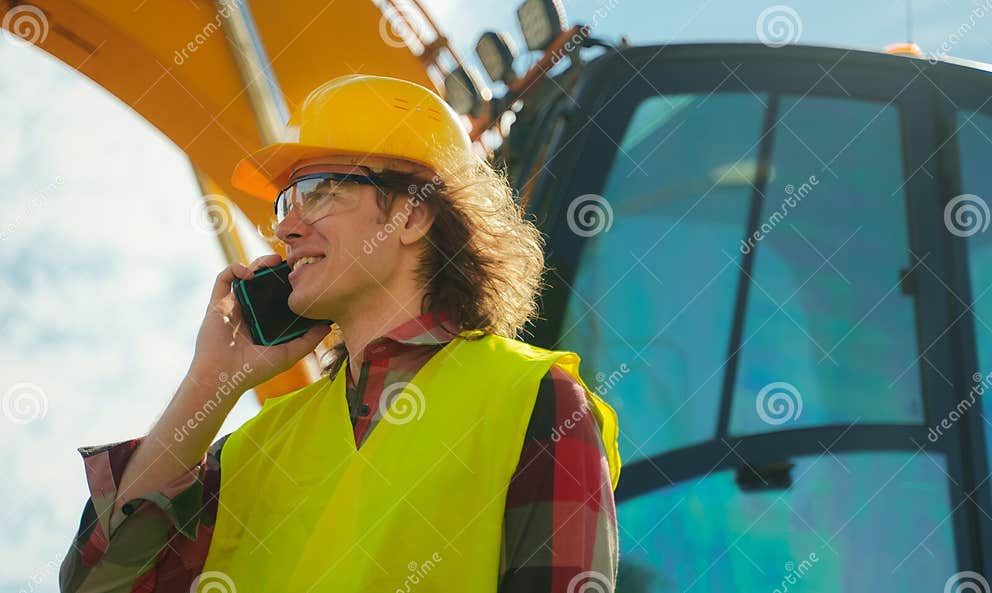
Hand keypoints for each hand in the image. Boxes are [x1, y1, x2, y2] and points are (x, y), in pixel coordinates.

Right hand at [187, 254, 331, 399]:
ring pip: (247, 274)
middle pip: (264, 280)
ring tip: (274, 261)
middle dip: (276, 268)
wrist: (223, 377)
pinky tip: (249, 274)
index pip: (279, 295)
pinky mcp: (218, 301)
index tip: (303, 275)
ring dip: (260, 263)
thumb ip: (309, 340)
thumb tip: (328, 324)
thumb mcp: (289, 354)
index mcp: (266, 320)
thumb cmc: (254, 370)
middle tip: (290, 263)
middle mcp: (250, 310)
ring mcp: (234, 304)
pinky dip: (236, 269)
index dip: (290, 283)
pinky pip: (224, 277)